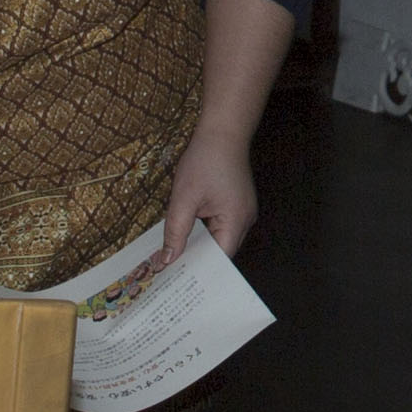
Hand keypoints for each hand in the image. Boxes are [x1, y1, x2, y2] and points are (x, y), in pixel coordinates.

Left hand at [162, 128, 258, 267]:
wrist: (222, 131)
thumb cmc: (205, 160)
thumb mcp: (184, 198)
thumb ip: (175, 232)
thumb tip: (167, 260)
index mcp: (236, 221)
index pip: (219, 259)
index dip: (198, 270)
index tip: (176, 279)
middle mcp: (245, 221)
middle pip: (220, 252)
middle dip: (196, 260)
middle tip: (169, 273)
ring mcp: (242, 213)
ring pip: (219, 239)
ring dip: (199, 245)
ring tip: (174, 259)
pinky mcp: (236, 206)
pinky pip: (220, 226)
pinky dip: (203, 232)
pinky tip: (185, 235)